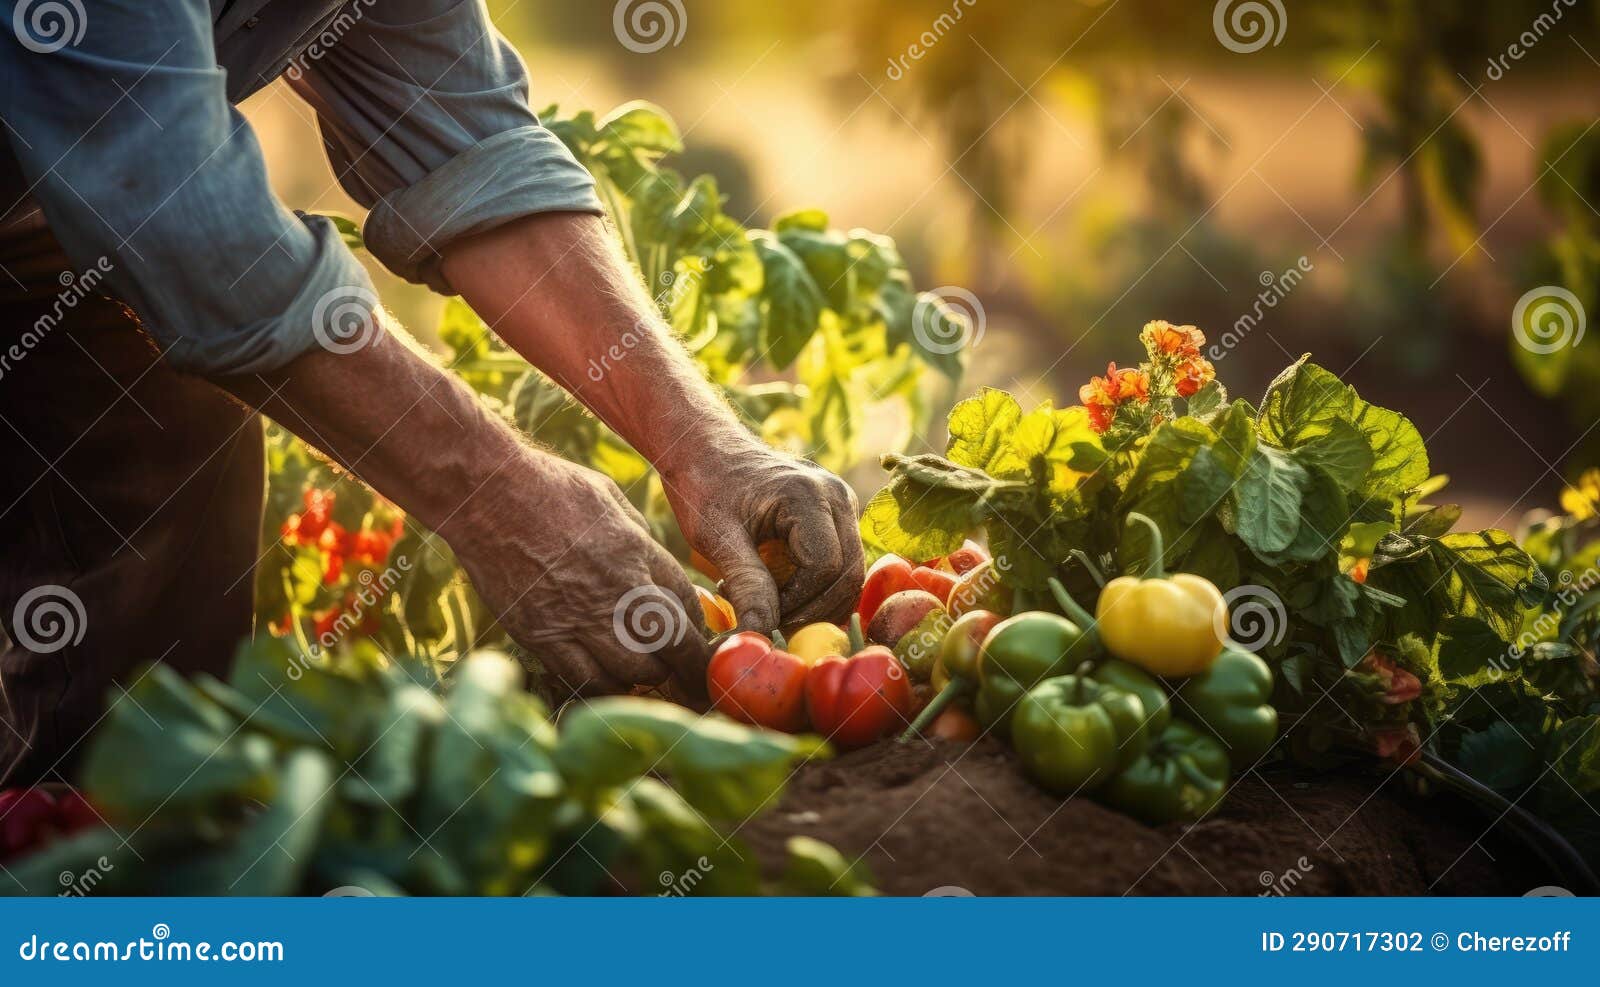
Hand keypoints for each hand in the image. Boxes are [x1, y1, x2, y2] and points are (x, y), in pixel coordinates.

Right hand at [444, 449, 709, 698]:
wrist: (486, 494)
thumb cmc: (547, 485)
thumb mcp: (610, 499)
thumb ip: (638, 536)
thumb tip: (654, 564)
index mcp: (638, 552)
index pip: (688, 606)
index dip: (696, 629)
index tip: (695, 638)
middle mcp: (616, 590)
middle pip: (672, 647)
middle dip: (683, 663)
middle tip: (681, 669)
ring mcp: (579, 617)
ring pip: (635, 673)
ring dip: (645, 677)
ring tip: (642, 673)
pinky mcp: (542, 636)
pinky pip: (586, 680)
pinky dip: (604, 684)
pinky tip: (605, 677)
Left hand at [664, 437, 863, 633]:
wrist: (704, 446)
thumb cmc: (704, 485)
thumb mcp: (716, 538)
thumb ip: (746, 584)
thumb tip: (760, 632)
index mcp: (807, 495)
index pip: (825, 568)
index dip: (798, 603)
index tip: (761, 612)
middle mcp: (835, 496)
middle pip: (848, 574)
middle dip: (812, 610)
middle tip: (768, 619)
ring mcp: (841, 503)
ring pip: (850, 573)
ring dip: (815, 601)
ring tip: (767, 599)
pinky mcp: (835, 514)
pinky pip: (840, 563)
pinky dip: (816, 586)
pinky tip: (777, 586)